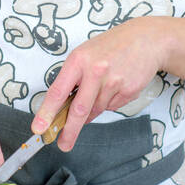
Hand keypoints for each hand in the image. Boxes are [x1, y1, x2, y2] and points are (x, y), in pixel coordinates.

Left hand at [30, 16, 166, 151]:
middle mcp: (95, 71)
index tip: (38, 128)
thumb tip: (64, 110)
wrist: (146, 39)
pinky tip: (116, 85)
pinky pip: (112, 107)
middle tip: (62, 144)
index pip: (58, 91)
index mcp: (78, 60)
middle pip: (79, 110)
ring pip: (96, 109)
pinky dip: (109, 101)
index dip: (46, 112)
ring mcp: (113, 82)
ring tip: (100, 88)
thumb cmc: (111, 46)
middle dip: (69, 130)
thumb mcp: (85, 54)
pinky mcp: (128, 91)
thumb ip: (74, 79)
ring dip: (93, 108)